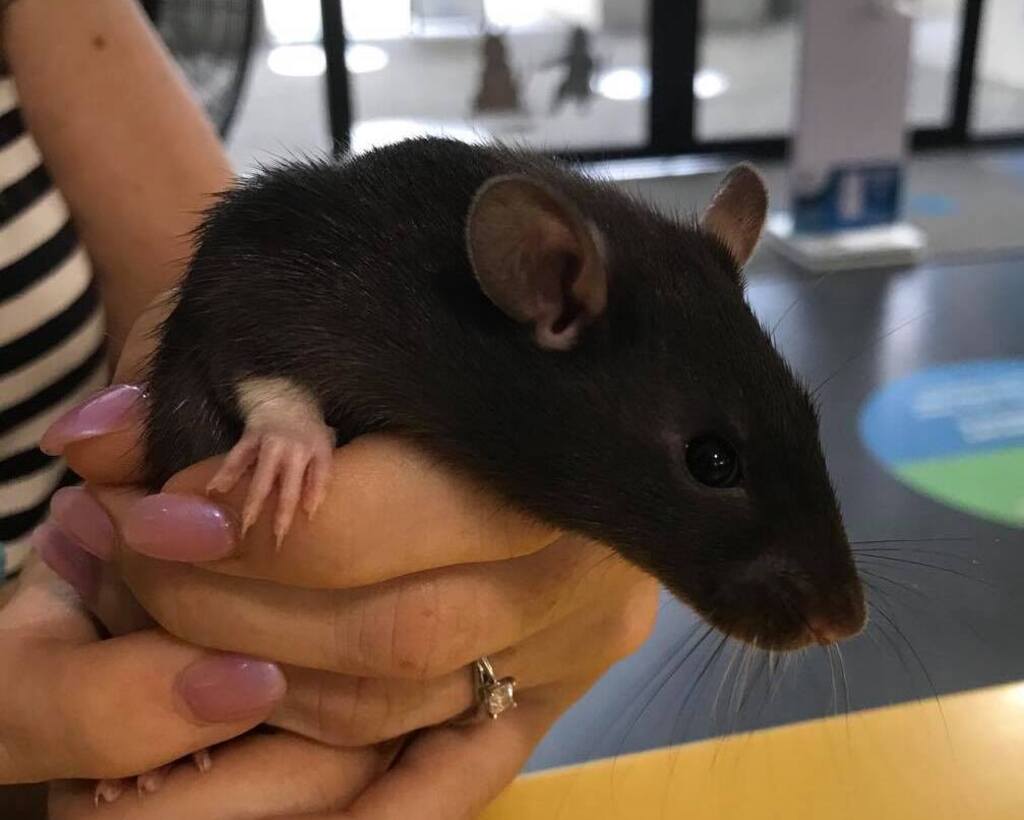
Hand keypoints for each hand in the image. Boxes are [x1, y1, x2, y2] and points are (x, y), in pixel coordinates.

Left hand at [34, 299, 658, 816]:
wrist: (540, 355)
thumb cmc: (420, 337)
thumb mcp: (324, 328)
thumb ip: (214, 378)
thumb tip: (89, 440)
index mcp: (551, 436)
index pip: (387, 515)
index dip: (257, 529)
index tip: (153, 511)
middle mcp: (588, 552)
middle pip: (399, 628)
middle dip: (239, 612)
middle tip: (141, 567)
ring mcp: (581, 635)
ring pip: (407, 699)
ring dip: (270, 683)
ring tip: (179, 628)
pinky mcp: (560, 687)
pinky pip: (464, 768)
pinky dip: (378, 803)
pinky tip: (294, 799)